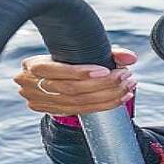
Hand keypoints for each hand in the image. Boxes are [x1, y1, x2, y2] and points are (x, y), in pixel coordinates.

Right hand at [13, 47, 138, 115]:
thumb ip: (107, 52)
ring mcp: (39, 101)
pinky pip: (82, 111)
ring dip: (108, 96)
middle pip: (72, 89)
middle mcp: (32, 85)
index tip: (106, 69)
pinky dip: (105, 105)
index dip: (82, 72)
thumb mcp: (79, 51)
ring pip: (78, 103)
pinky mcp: (51, 112)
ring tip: (128, 87)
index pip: (57, 71)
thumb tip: (131, 58)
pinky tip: (121, 98)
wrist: (48, 74)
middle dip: (103, 84)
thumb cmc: (66, 58)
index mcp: (34, 66)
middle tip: (126, 76)